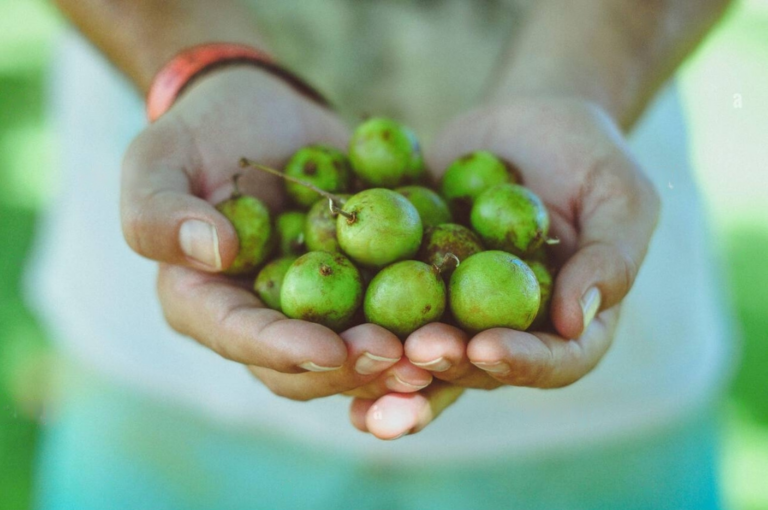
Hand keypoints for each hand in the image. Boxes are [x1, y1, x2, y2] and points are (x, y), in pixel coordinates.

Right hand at [122, 67, 429, 399]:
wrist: (261, 110)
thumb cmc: (198, 133)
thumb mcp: (156, 159)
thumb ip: (159, 211)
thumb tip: (215, 252)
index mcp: (206, 305)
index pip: (243, 339)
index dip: (286, 352)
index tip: (331, 350)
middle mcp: (263, 320)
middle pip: (307, 365)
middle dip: (355, 369)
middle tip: (404, 359)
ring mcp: (316, 307)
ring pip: (358, 351)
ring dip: (401, 360)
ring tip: (444, 351)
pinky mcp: (361, 283)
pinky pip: (396, 310)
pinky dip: (428, 320)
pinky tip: (466, 322)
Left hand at [349, 97, 659, 438]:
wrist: (526, 124)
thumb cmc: (587, 156)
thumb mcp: (620, 195)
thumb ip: (611, 256)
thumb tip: (575, 318)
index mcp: (567, 326)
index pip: (554, 360)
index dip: (521, 362)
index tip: (486, 347)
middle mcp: (509, 333)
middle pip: (478, 371)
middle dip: (444, 370)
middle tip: (414, 358)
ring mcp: (456, 314)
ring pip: (424, 358)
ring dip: (392, 375)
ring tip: (359, 383)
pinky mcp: (411, 286)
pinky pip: (382, 311)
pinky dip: (355, 327)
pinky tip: (321, 339)